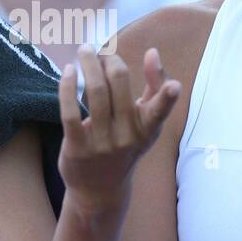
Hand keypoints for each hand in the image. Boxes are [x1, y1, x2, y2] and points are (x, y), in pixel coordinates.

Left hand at [57, 44, 180, 217]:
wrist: (100, 190)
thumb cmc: (125, 145)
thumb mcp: (146, 122)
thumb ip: (154, 86)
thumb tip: (153, 52)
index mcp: (147, 128)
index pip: (159, 112)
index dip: (168, 98)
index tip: (174, 86)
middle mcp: (126, 136)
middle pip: (118, 83)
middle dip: (109, 60)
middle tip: (100, 52)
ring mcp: (101, 143)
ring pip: (95, 91)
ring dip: (88, 63)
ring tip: (85, 50)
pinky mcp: (77, 148)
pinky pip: (70, 112)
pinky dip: (67, 86)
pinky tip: (68, 70)